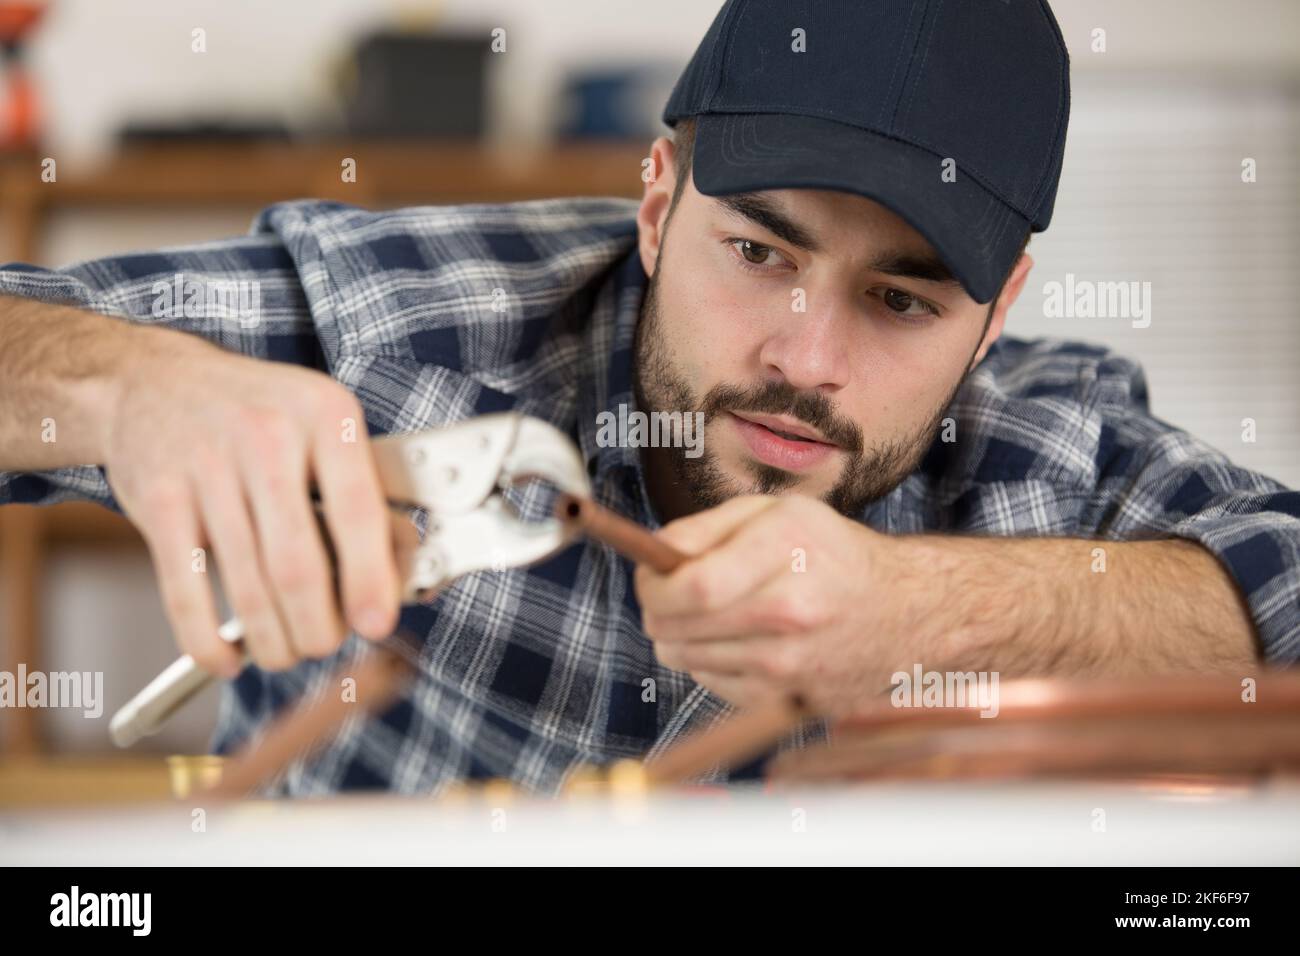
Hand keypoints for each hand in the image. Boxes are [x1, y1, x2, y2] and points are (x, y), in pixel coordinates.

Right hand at [101, 329, 402, 675]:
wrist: (155, 381)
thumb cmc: (260, 414)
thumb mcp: (325, 429)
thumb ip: (367, 495)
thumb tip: (406, 571)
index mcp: (325, 415)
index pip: (357, 511)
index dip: (369, 579)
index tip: (376, 624)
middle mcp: (266, 435)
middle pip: (297, 565)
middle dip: (318, 626)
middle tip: (326, 643)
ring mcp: (206, 466)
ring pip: (246, 585)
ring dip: (272, 640)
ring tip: (286, 652)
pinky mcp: (157, 498)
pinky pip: (186, 591)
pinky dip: (208, 641)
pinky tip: (228, 658)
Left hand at [635, 495, 917, 715]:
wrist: (906, 610)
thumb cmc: (832, 554)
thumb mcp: (776, 512)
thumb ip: (705, 527)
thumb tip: (651, 555)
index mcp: (787, 549)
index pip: (692, 585)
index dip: (652, 585)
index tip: (650, 576)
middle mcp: (791, 609)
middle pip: (679, 626)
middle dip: (657, 609)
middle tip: (670, 594)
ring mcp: (791, 663)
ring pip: (687, 657)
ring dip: (681, 635)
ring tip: (711, 614)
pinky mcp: (788, 698)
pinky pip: (711, 683)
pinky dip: (709, 662)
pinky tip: (738, 640)